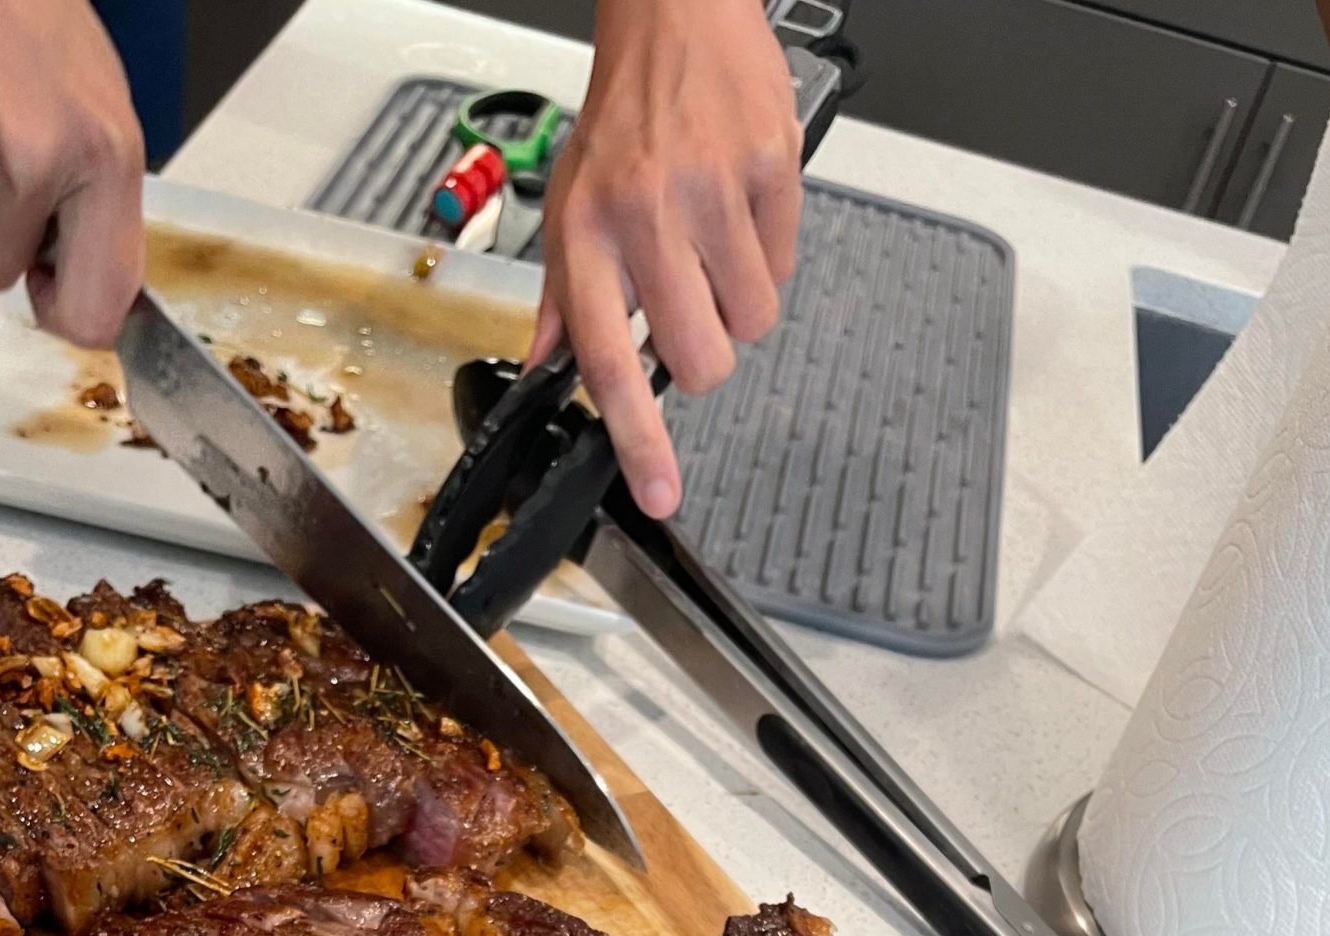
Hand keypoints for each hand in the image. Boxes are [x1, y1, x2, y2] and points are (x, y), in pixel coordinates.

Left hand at [532, 0, 801, 517]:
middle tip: (689, 309)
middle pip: (699, 359)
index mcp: (588, 237)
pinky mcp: (770, 169)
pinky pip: (783, 264)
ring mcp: (713, 193)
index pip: (609, 363)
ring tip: (712, 243)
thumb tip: (546, 372)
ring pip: (751, 320)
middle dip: (702, 356)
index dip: (638, 441)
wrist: (674, 16)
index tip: (659, 494)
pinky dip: (767, 252)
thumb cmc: (623, 116)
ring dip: (738, 302)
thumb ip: (563, 299)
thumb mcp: (570, 206)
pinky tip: (739, 208)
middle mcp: (646, 218)